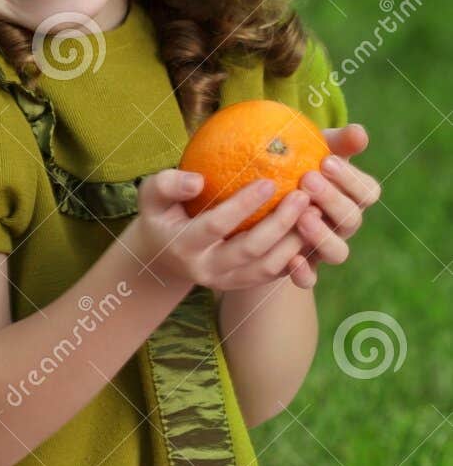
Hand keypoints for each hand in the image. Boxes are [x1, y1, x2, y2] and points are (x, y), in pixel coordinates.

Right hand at [129, 169, 318, 293]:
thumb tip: (197, 181)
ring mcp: (226, 282)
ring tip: (314, 211)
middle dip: (280, 223)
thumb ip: (167, 184)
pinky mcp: (243, 285)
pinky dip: (297, 254)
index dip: (243, 205)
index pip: (216, 226)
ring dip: (295, 241)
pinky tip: (311, 229)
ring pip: (268, 267)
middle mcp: (206, 270)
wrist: (164, 256)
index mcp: (183, 246)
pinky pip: (275, 274)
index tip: (269, 180)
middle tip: (303, 196)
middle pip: (250, 251)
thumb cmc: (162, 214)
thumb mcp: (152, 196)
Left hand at [281, 124, 380, 289]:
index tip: (325, 160)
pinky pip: (309, 279)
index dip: (350, 179)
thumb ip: (338, 141)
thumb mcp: (314, 148)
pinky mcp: (304, 268)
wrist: (265, 197)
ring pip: (338, 253)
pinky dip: (304, 273)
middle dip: (331, 199)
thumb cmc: (296, 164)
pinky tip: (290, 260)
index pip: (368, 192)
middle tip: (307, 180)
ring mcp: (326, 248)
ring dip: (322, 236)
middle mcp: (345, 224)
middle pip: (352, 219)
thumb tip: (359, 133)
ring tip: (301, 217)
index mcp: (354, 196)